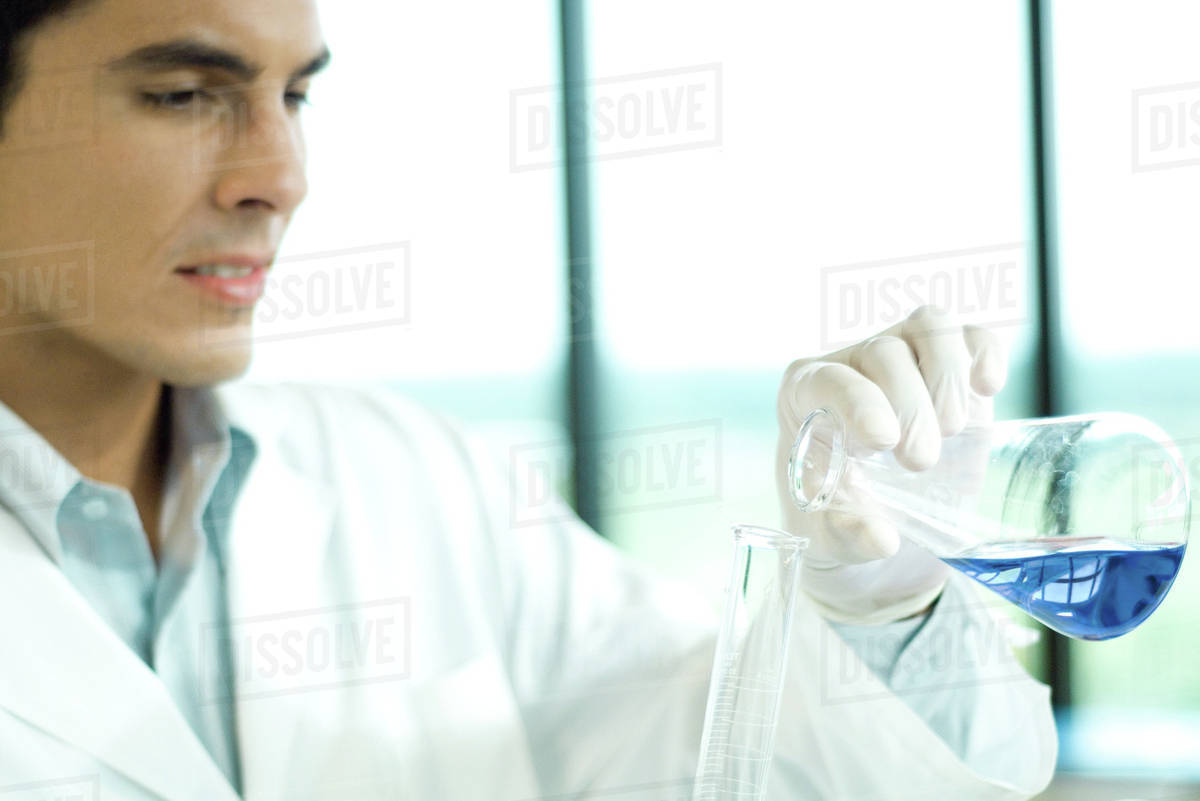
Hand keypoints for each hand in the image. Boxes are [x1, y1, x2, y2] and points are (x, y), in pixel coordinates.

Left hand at [775, 306, 1008, 623]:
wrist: (884, 525)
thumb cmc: (842, 520)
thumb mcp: (834, 537)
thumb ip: (849, 534)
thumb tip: (880, 538)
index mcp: (805, 395)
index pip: (830, 378)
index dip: (860, 401)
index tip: (883, 441)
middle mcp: (852, 364)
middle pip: (885, 353)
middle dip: (911, 407)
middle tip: (922, 461)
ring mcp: (904, 358)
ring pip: (928, 327)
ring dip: (948, 376)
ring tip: (953, 428)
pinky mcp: (952, 368)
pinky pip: (971, 335)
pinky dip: (985, 353)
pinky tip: (987, 388)